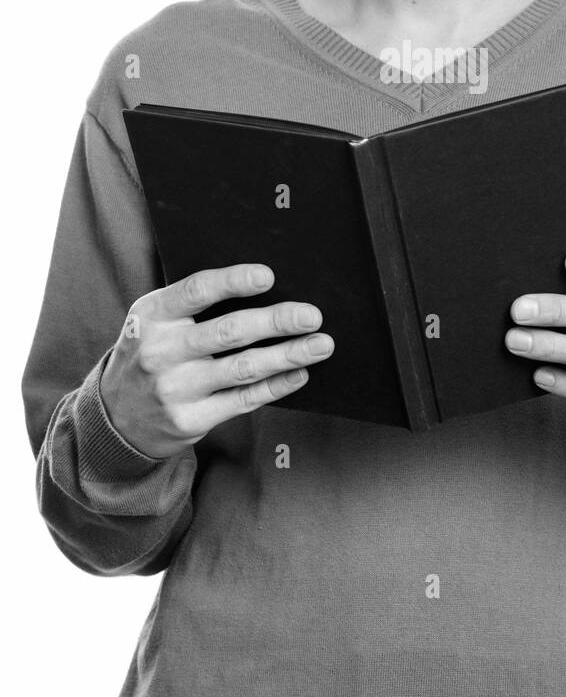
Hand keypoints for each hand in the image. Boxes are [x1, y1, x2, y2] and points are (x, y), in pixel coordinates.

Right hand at [100, 264, 333, 458]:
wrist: (114, 418)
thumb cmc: (150, 353)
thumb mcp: (153, 320)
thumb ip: (192, 303)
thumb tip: (263, 282)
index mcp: (151, 316)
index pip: (196, 291)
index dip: (233, 281)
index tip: (268, 276)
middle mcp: (161, 352)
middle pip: (229, 332)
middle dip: (276, 321)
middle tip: (312, 315)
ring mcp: (176, 390)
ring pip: (244, 368)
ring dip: (288, 355)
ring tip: (321, 344)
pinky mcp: (191, 420)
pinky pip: (244, 400)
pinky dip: (277, 385)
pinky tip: (299, 373)